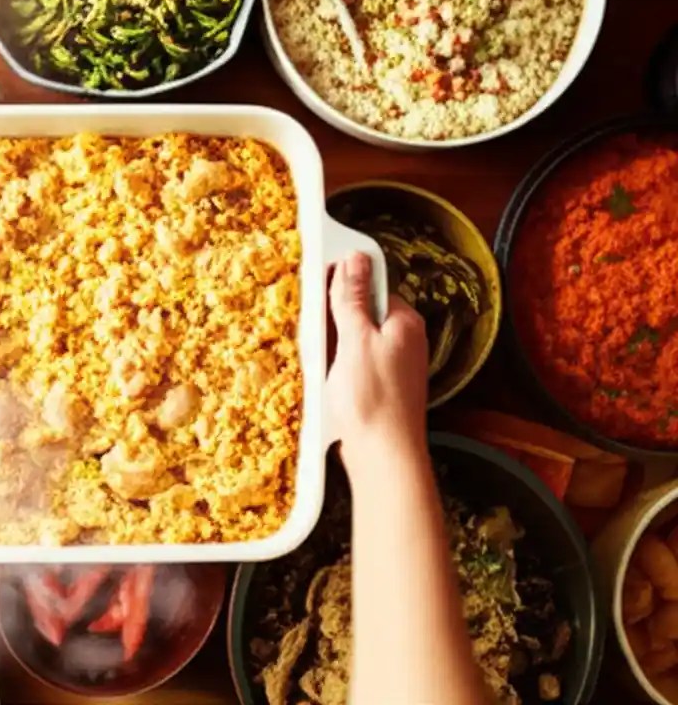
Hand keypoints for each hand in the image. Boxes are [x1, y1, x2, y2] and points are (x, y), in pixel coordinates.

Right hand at [326, 253, 428, 465]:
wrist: (384, 457)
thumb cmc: (371, 397)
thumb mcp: (355, 340)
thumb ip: (352, 299)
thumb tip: (355, 257)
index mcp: (404, 321)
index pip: (371, 287)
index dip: (341, 287)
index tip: (313, 291)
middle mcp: (405, 340)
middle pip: (363, 314)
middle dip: (334, 318)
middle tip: (309, 327)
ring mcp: (395, 366)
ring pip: (356, 341)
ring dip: (332, 345)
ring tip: (314, 356)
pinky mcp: (383, 388)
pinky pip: (356, 364)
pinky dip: (338, 367)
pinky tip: (323, 378)